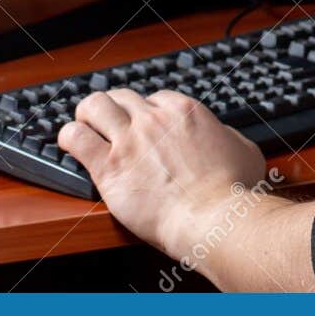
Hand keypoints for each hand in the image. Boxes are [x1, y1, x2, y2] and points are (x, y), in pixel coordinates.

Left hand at [58, 89, 266, 261]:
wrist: (213, 218)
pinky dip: (69, 137)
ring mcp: (129, 141)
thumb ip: (229, 136)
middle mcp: (154, 119)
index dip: (145, 111)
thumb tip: (223, 136)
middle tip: (109, 122)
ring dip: (87, 114)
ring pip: (94, 106)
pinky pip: (76, 138)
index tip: (142, 124)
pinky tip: (69, 145)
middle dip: (114, 108)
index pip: (153, 97)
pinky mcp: (108, 167)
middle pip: (121, 96)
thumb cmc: (232, 191)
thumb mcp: (245, 150)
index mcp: (185, 111)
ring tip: (84, 126)